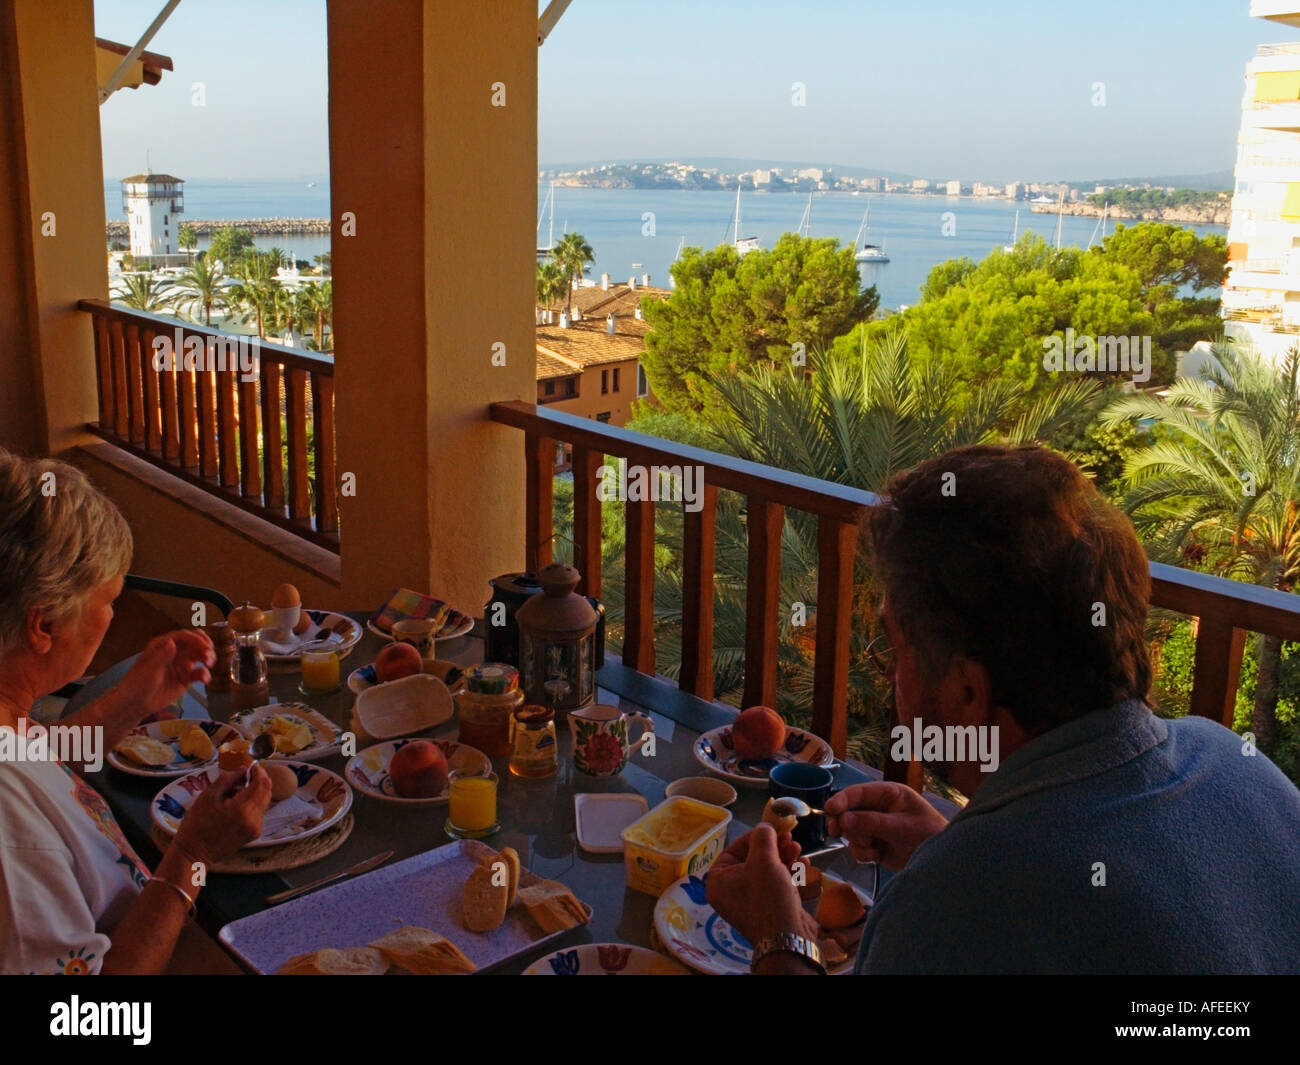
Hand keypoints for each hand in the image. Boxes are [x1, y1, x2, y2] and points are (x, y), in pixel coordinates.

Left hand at [118, 630, 214, 720]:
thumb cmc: (137, 684)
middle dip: (205, 646)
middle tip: (209, 655)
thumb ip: (163, 657)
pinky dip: (205, 674)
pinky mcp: (186, 678)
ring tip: (209, 664)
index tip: (205, 646)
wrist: (136, 704)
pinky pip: (200, 672)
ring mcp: (181, 664)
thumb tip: (173, 642)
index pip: (183, 636)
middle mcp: (174, 652)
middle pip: (195, 643)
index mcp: (163, 646)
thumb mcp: (149, 670)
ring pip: (200, 656)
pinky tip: (204, 680)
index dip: (196, 639)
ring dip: (208, 658)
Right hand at [174, 766, 270, 864]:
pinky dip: (251, 803)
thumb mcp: (208, 796)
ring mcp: (256, 828)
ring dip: (253, 792)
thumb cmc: (196, 824)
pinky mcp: (254, 834)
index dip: (259, 771)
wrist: (194, 854)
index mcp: (243, 809)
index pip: (263, 784)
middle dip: (258, 780)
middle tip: (243, 776)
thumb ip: (228, 779)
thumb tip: (244, 769)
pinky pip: (258, 812)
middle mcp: (254, 819)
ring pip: (263, 801)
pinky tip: (234, 806)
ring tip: (232, 793)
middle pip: (266, 792)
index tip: (251, 765)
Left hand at [706, 824, 817, 945]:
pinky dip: (789, 873)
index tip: (772, 829)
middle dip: (774, 847)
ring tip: (798, 849)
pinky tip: (803, 864)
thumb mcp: (764, 859)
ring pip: (767, 871)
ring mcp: (750, 903)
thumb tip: (765, 827)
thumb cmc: (768, 895)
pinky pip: (776, 885)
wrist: (788, 937)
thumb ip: (763, 837)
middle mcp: (730, 892)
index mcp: (718, 881)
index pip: (733, 849)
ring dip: (784, 857)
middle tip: (789, 837)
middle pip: (752, 859)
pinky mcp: (769, 909)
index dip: (754, 836)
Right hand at [824, 781, 947, 870]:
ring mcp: (875, 827)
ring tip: (871, 846)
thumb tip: (843, 819)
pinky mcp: (874, 845)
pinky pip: (857, 847)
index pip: (858, 793)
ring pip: (850, 831)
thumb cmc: (928, 835)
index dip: (842, 799)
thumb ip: (872, 822)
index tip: (830, 809)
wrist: (942, 863)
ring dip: (856, 840)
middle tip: (836, 830)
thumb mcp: (901, 826)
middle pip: (848, 811)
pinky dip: (862, 852)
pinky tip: (876, 855)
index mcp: (888, 794)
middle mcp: (878, 808)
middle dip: (843, 821)